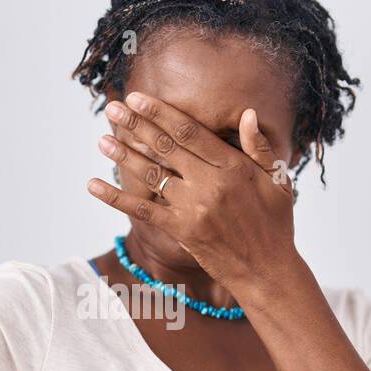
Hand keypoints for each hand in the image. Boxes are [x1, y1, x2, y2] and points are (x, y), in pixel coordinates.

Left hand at [87, 91, 297, 293]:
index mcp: (233, 166)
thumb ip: (259, 147)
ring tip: (102, 140)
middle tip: (113, 109)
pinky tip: (93, 186)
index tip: (139, 98)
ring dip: (123, 156)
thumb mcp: (277, 181)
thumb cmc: (276, 224)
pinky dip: (115, 198)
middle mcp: (210, 183)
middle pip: (165, 147)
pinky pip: (143, 210)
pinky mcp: (181, 230)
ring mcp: (193, 208)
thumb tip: (247, 113)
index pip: (189, 132)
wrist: (268, 271)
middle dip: (136, 125)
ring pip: (151, 174)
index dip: (161, 113)